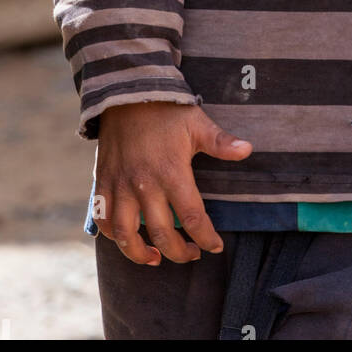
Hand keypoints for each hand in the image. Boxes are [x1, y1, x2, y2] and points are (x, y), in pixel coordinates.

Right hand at [93, 101, 252, 264]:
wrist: (127, 93)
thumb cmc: (166, 111)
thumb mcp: (197, 123)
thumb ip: (221, 142)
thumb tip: (248, 150)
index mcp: (171, 172)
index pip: (191, 217)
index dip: (206, 237)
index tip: (215, 246)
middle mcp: (143, 184)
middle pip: (161, 234)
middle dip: (179, 252)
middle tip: (192, 254)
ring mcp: (120, 185)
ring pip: (125, 235)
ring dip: (140, 254)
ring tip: (156, 258)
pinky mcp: (103, 182)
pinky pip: (102, 219)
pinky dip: (112, 236)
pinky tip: (127, 239)